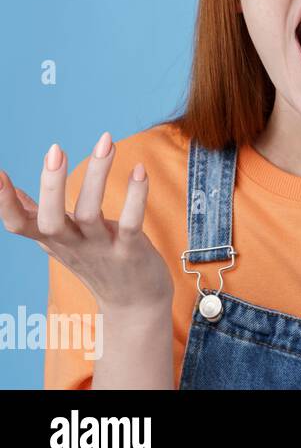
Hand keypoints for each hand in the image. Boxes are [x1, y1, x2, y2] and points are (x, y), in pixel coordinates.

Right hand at [0, 132, 172, 314]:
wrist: (135, 304)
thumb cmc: (97, 265)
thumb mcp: (61, 242)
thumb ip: (37, 218)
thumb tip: (11, 193)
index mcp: (53, 239)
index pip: (17, 226)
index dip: (4, 203)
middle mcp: (72, 245)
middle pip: (51, 219)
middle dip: (51, 184)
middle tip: (55, 149)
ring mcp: (101, 250)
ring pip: (91, 213)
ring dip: (97, 176)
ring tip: (106, 143)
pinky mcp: (130, 251)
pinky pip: (130, 223)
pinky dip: (136, 197)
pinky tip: (140, 171)